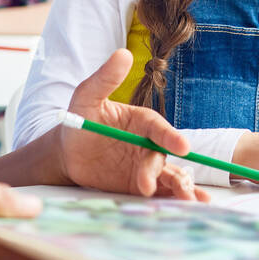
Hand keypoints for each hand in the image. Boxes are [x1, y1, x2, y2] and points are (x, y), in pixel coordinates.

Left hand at [57, 49, 209, 201]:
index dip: (171, 136)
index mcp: (142, 121)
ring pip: (169, 176)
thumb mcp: (87, 97)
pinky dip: (176, 198)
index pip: (159, 128)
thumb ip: (105, 79)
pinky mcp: (141, 185)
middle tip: (148, 184)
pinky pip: (161, 192)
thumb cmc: (79, 120)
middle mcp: (149, 144)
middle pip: (162, 157)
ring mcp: (147, 166)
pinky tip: (191, 206)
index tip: (182, 145)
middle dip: (162, 172)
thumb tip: (124, 53)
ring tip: (186, 201)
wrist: (68, 153)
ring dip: (180, 188)